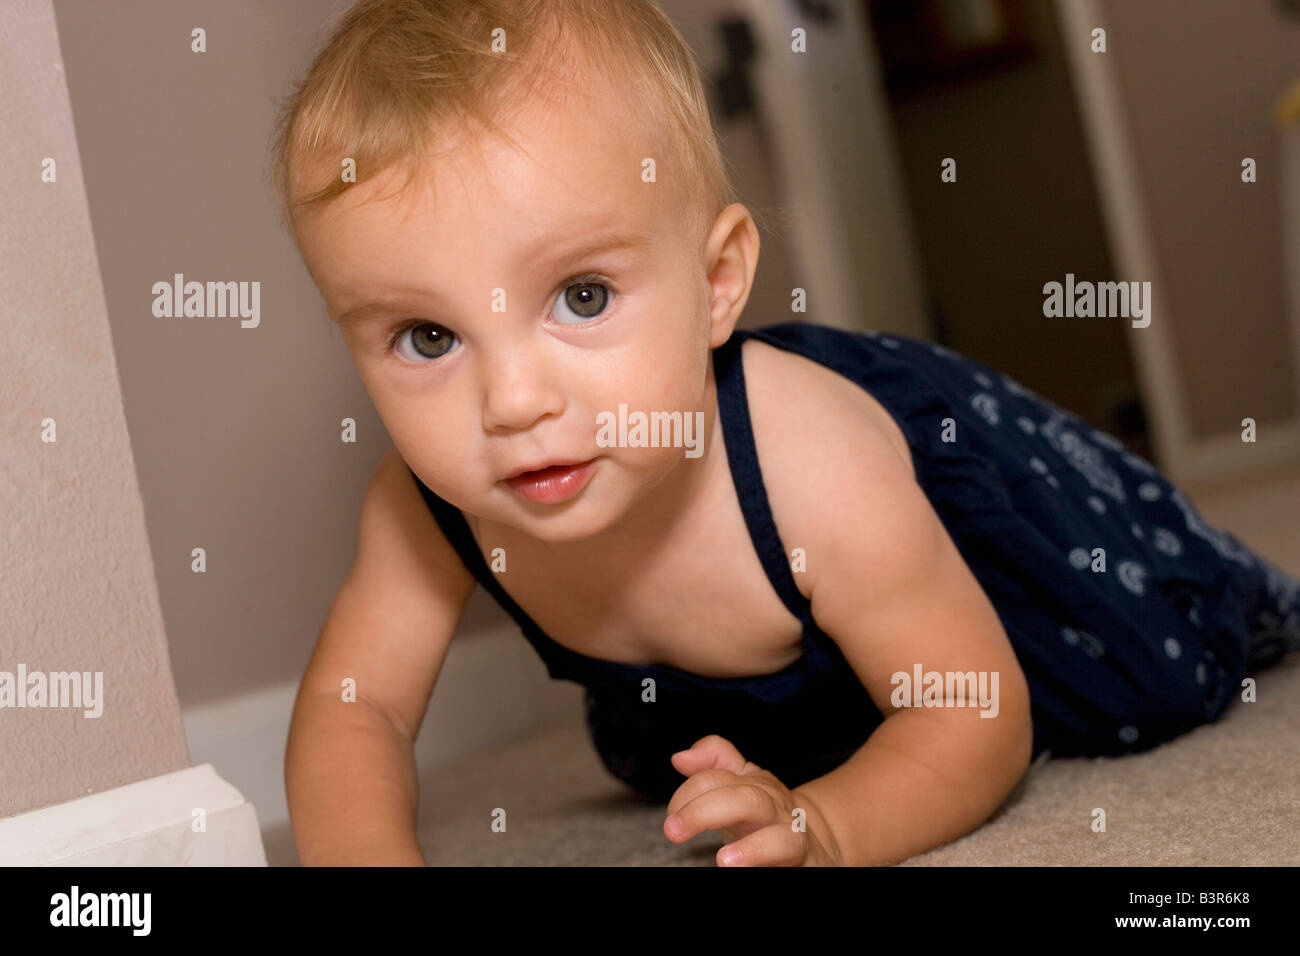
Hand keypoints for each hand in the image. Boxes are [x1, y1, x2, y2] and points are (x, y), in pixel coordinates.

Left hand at [663, 734, 843, 865]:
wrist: (815, 846)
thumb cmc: (766, 818)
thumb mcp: (741, 783)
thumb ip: (713, 764)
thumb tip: (681, 757)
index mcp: (757, 786)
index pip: (718, 778)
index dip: (689, 793)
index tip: (671, 814)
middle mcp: (777, 810)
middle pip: (748, 801)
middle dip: (707, 811)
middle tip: (674, 830)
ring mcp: (796, 841)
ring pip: (782, 841)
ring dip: (754, 849)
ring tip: (725, 861)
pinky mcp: (809, 866)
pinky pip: (793, 866)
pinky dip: (769, 867)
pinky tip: (745, 872)